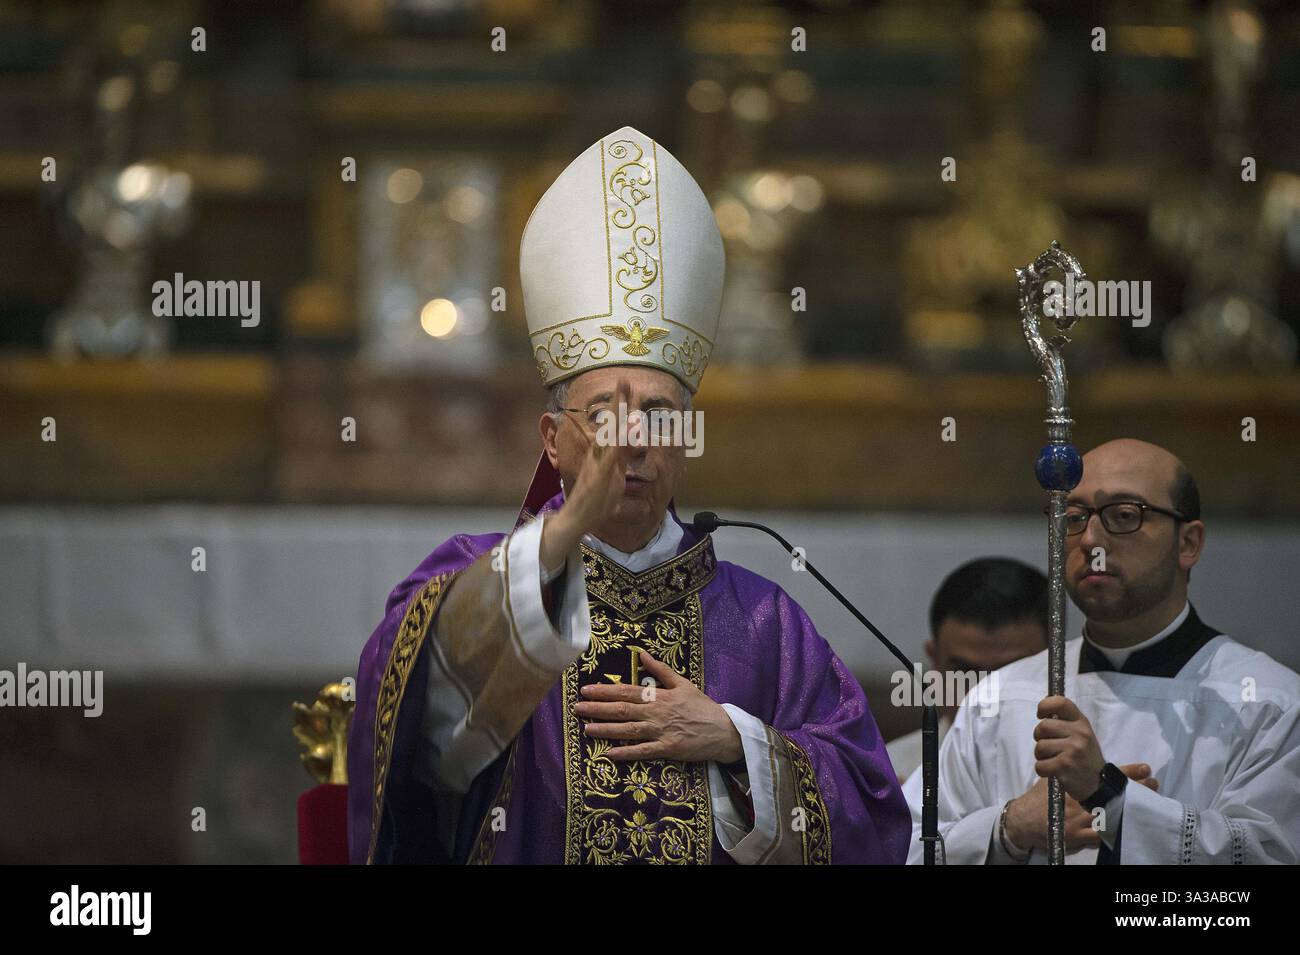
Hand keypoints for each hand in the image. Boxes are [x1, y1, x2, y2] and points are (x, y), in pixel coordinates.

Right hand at [539, 383, 635, 570]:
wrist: (577, 518)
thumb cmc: (596, 502)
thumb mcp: (616, 479)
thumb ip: (622, 462)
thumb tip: (630, 449)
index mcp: (604, 453)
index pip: (616, 426)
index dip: (621, 406)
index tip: (626, 386)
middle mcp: (600, 452)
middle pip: (612, 423)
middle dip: (619, 401)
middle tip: (625, 379)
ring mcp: (599, 461)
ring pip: (612, 433)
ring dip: (618, 412)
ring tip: (624, 391)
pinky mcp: (601, 473)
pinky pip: (612, 454)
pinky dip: (619, 440)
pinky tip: (626, 428)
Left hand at [573, 651, 742, 763]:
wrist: (723, 730)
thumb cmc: (702, 706)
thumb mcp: (683, 683)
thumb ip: (660, 669)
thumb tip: (641, 654)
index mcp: (659, 696)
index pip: (627, 692)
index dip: (605, 691)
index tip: (587, 690)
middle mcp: (657, 713)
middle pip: (622, 710)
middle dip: (597, 708)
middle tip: (577, 708)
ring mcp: (661, 732)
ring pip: (628, 730)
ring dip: (605, 729)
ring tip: (586, 728)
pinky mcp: (667, 749)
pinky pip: (643, 751)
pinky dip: (626, 753)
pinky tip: (609, 754)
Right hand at [1005, 762, 1158, 851]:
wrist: (1022, 821)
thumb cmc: (1037, 800)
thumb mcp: (1051, 782)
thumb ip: (1067, 774)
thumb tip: (1080, 758)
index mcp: (1073, 784)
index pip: (1103, 775)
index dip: (1126, 772)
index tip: (1145, 768)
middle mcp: (1078, 801)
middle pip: (1112, 795)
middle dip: (1135, 790)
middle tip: (1154, 783)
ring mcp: (1078, 820)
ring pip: (1110, 816)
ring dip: (1130, 810)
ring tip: (1150, 807)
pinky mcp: (1076, 837)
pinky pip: (1099, 836)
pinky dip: (1113, 832)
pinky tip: (1128, 830)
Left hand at [1032, 695, 1106, 799]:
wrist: (1099, 784)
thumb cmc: (1084, 755)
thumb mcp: (1081, 733)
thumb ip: (1065, 720)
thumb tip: (1043, 703)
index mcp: (1082, 722)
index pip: (1060, 702)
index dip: (1045, 706)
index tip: (1040, 715)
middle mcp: (1080, 734)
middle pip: (1043, 726)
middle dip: (1040, 737)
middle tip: (1049, 746)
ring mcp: (1073, 750)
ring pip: (1039, 746)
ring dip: (1041, 756)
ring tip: (1053, 759)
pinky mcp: (1065, 766)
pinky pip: (1040, 765)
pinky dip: (1042, 770)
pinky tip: (1053, 771)